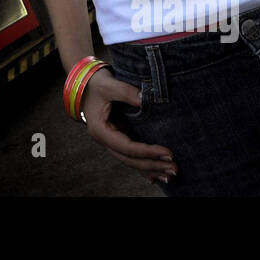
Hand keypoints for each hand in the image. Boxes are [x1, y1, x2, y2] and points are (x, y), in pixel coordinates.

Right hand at [80, 68, 176, 184]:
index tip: (167, 153)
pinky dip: (143, 165)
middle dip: (152, 165)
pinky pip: (131, 155)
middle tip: (174, 168)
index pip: (127, 148)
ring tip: (170, 175)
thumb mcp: (108, 85)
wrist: (84, 84)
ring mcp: (111, 141)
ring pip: (131, 161)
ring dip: (150, 168)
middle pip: (130, 160)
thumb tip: (145, 99)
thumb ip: (126, 92)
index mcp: (101, 131)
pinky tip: (155, 176)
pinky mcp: (118, 138)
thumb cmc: (95, 84)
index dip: (147, 152)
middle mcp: (105, 140)